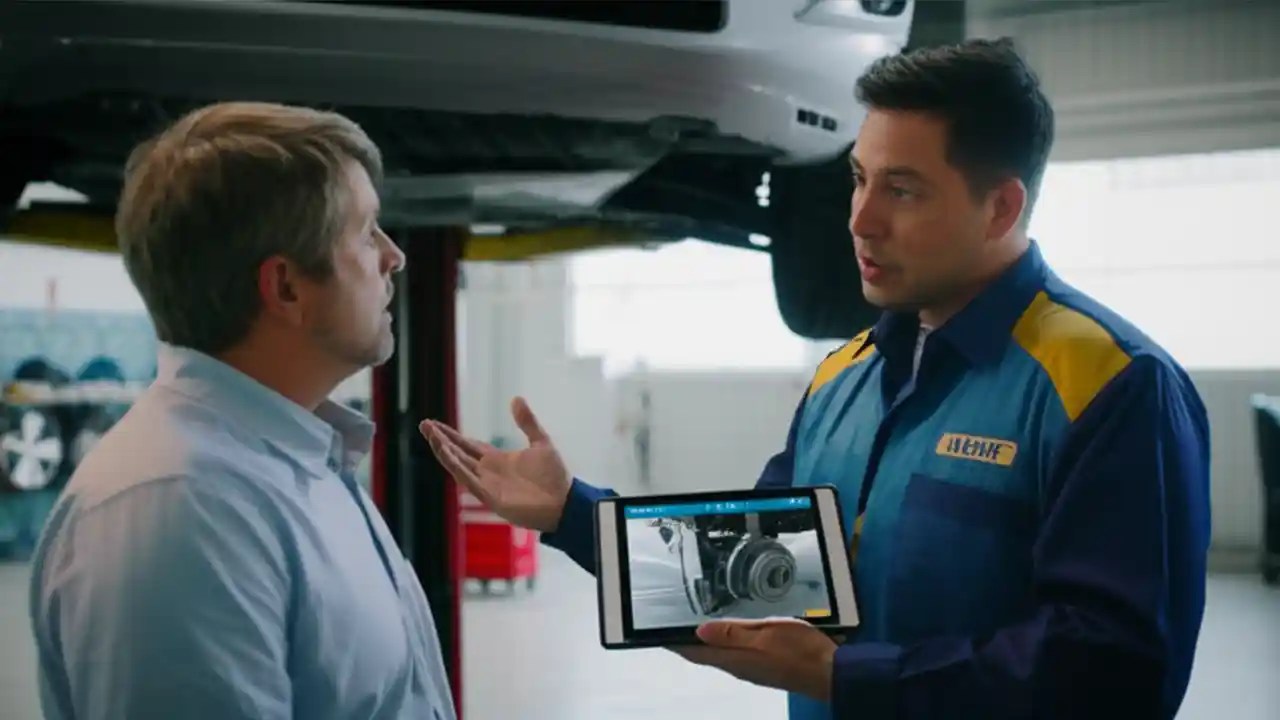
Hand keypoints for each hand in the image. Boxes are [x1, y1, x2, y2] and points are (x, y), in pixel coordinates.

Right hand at [419, 397, 571, 532]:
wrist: (565, 502)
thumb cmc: (554, 477)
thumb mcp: (541, 442)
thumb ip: (527, 422)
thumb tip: (516, 398)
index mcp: (498, 460)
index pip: (468, 445)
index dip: (452, 435)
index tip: (435, 424)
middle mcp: (488, 472)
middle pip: (458, 453)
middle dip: (441, 440)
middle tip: (424, 424)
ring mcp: (487, 485)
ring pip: (459, 466)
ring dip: (444, 451)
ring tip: (430, 435)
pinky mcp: (491, 497)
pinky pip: (469, 480)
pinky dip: (456, 467)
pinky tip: (445, 454)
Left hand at [675, 618, 837, 701]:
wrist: (829, 673)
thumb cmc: (798, 651)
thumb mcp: (765, 634)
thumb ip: (733, 632)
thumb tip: (699, 631)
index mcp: (734, 659)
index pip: (695, 652)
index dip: (675, 644)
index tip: (659, 634)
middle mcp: (738, 667)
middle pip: (706, 654)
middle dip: (689, 640)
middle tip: (676, 622)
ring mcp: (752, 669)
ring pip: (722, 653)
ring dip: (708, 640)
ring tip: (699, 622)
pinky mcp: (765, 667)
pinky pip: (738, 653)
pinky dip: (728, 641)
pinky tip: (733, 630)